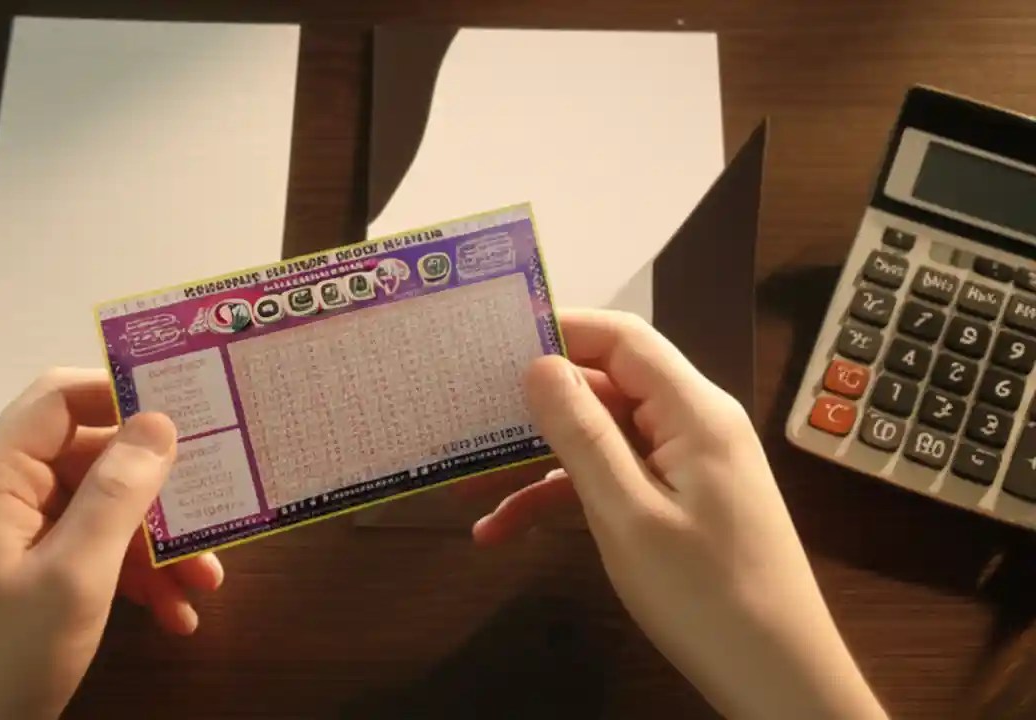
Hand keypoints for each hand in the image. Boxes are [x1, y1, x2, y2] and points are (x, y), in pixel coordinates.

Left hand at [0, 369, 223, 719]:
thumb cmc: (2, 658)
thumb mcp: (74, 577)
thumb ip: (118, 494)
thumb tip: (159, 421)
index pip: (60, 399)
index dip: (123, 393)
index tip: (191, 407)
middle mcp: (1, 495)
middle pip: (91, 459)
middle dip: (157, 491)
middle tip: (217, 509)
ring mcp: (13, 538)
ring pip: (100, 512)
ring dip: (155, 546)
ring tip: (208, 584)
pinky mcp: (26, 578)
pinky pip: (89, 554)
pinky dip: (134, 580)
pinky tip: (175, 616)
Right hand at [473, 310, 884, 719]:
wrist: (779, 678)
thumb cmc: (707, 596)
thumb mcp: (628, 514)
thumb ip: (582, 435)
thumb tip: (539, 365)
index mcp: (693, 411)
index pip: (622, 339)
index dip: (560, 329)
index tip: (493, 342)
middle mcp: (692, 425)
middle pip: (603, 388)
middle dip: (532, 406)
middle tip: (463, 416)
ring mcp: (685, 466)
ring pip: (598, 441)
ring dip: (534, 464)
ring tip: (463, 490)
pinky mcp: (677, 503)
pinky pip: (611, 482)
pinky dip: (560, 501)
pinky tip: (504, 531)